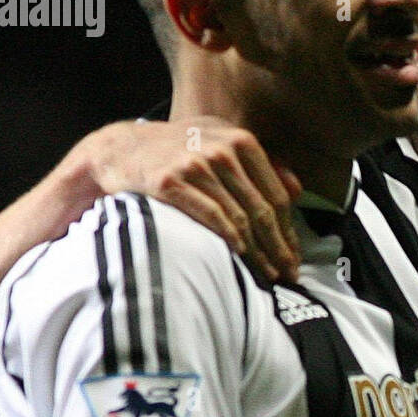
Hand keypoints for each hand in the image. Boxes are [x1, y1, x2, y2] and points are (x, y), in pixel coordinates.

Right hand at [78, 118, 301, 283]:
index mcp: (241, 141)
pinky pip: (210, 216)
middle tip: (290, 274)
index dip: (289, 230)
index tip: (295, 255)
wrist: (120, 148)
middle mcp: (222, 150)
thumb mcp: (221, 143)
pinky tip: (240, 258)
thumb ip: (260, 163)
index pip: (276, 195)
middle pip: (262, 210)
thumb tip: (297, 190)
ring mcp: (196, 165)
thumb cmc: (178, 150)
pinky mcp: (170, 182)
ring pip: (240, 218)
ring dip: (258, 252)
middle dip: (279, 247)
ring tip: (268, 275)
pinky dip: (230, 239)